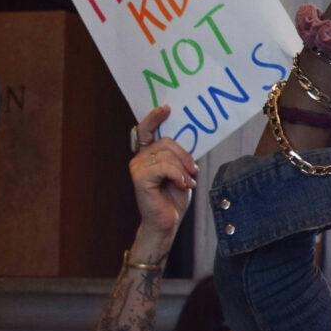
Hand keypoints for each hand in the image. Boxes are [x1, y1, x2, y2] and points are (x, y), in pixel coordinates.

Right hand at [128, 106, 196, 255]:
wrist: (166, 222)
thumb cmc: (172, 198)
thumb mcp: (181, 172)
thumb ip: (178, 157)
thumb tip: (187, 142)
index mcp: (148, 154)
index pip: (146, 130)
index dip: (154, 117)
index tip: (166, 108)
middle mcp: (139, 158)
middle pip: (166, 142)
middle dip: (184, 156)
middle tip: (193, 171)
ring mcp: (137, 167)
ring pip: (167, 155)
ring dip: (183, 170)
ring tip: (186, 182)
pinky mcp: (139, 178)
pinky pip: (165, 167)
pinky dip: (178, 176)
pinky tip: (182, 186)